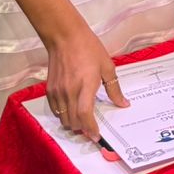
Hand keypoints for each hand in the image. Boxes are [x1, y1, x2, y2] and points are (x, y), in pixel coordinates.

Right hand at [44, 18, 126, 140]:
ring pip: (63, 119)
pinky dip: (64, 115)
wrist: (65, 37)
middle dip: (83, 129)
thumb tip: (123, 104)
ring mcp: (58, 92)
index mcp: (86, 85)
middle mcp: (70, 91)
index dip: (90, 128)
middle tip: (92, 129)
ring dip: (73, 124)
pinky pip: (56, 111)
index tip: (96, 136)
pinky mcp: (50, 90)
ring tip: (83, 121)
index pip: (85, 114)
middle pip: (73, 121)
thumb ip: (114, 88)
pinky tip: (72, 110)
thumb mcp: (107, 66)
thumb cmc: (89, 49)